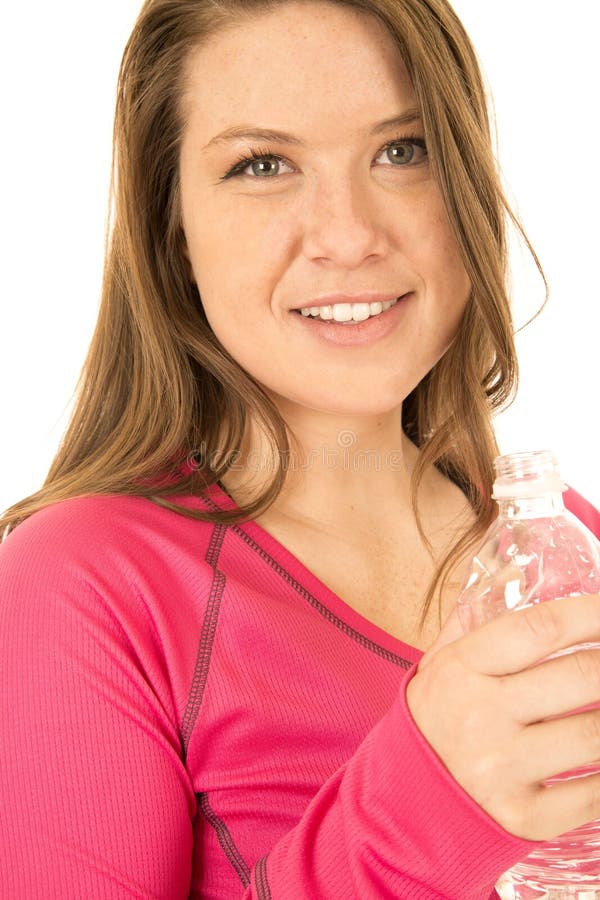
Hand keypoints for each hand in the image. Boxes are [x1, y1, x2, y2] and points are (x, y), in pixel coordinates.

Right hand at [406, 593, 599, 839]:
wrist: (400, 801)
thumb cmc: (433, 719)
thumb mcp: (440, 663)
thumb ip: (476, 619)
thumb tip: (517, 567)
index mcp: (462, 669)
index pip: (540, 628)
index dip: (592, 614)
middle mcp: (481, 716)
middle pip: (582, 677)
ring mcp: (502, 770)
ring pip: (596, 736)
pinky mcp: (524, 819)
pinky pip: (594, 794)